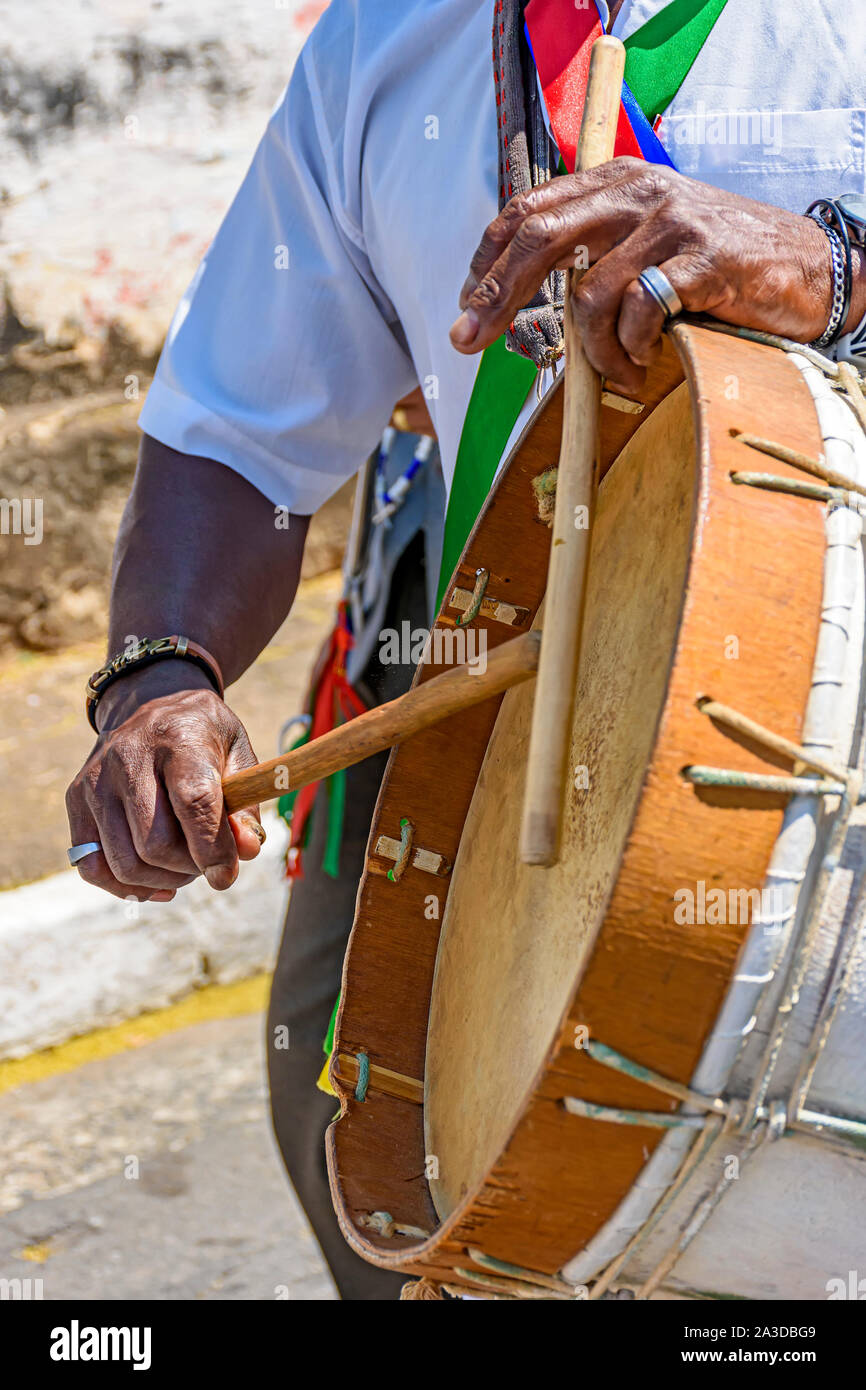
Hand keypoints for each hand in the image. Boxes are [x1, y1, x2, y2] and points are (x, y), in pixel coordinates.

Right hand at [65, 663, 263, 900]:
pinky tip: (155, 882)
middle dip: (189, 868)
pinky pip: (93, 866)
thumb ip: (246, 803)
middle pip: (155, 844)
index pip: (193, 802)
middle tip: (206, 860)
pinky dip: (126, 887)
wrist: (152, 705)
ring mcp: (96, 780)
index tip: (227, 874)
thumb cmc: (203, 737)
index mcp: (178, 738)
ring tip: (184, 866)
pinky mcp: (76, 800)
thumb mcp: (238, 754)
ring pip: (125, 862)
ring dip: (163, 879)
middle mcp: (129, 756)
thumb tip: (248, 850)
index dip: (213, 848)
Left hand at [450, 159, 858, 392]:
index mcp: (614, 181)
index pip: (527, 209)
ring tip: (618, 373)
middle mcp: (637, 191)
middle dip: (494, 296)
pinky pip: (638, 315)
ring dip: (591, 353)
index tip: (466, 305)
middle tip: (467, 342)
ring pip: (589, 294)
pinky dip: (630, 353)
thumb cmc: (713, 264)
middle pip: (538, 238)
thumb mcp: (645, 239)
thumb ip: (591, 250)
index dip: (486, 260)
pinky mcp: (702, 261)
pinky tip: (647, 362)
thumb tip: (517, 294)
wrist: (805, 265)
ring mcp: (670, 223)